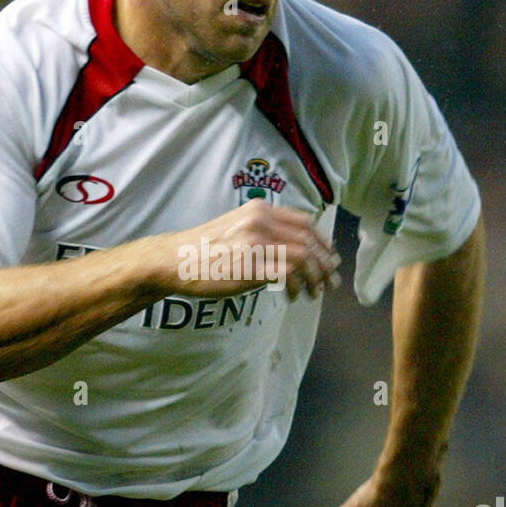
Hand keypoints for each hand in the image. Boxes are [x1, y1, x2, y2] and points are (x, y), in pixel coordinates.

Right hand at [159, 199, 339, 300]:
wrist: (175, 259)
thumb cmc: (205, 249)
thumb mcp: (237, 226)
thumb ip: (264, 230)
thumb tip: (295, 249)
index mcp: (260, 209)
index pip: (306, 222)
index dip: (324, 242)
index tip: (330, 258)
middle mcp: (261, 221)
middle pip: (309, 240)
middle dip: (326, 264)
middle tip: (331, 282)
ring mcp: (255, 243)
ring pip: (304, 257)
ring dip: (316, 278)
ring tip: (316, 293)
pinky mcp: (250, 266)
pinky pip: (289, 275)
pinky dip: (298, 287)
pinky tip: (294, 297)